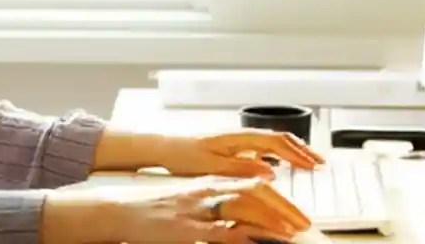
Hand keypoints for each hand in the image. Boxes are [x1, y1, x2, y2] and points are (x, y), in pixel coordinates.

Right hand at [42, 176, 311, 243]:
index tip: (299, 216)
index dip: (281, 199)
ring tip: (289, 234)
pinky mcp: (183, 229)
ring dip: (268, 221)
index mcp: (211, 185)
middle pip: (254, 192)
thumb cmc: (158, 212)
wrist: (121, 211)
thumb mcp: (192, 205)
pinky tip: (252, 241)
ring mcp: (196, 210)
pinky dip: (238, 236)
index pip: (254, 185)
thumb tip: (246, 224)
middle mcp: (207, 192)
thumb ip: (218, 209)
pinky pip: (216, 231)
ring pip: (240, 208)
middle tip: (304, 226)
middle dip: (283, 208)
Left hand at [156, 131, 325, 178]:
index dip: (298, 154)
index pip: (277, 142)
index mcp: (239, 137)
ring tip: (308, 161)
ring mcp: (238, 140)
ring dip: (292, 151)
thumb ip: (242, 168)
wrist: (166, 147)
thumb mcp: (212, 166)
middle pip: (280, 139)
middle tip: (320, 162)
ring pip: (273, 142)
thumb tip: (270, 171)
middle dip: (302, 150)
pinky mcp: (233, 147)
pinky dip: (278, 154)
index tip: (313, 165)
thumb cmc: (184, 155)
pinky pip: (263, 148)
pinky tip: (280, 164)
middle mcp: (241, 135)